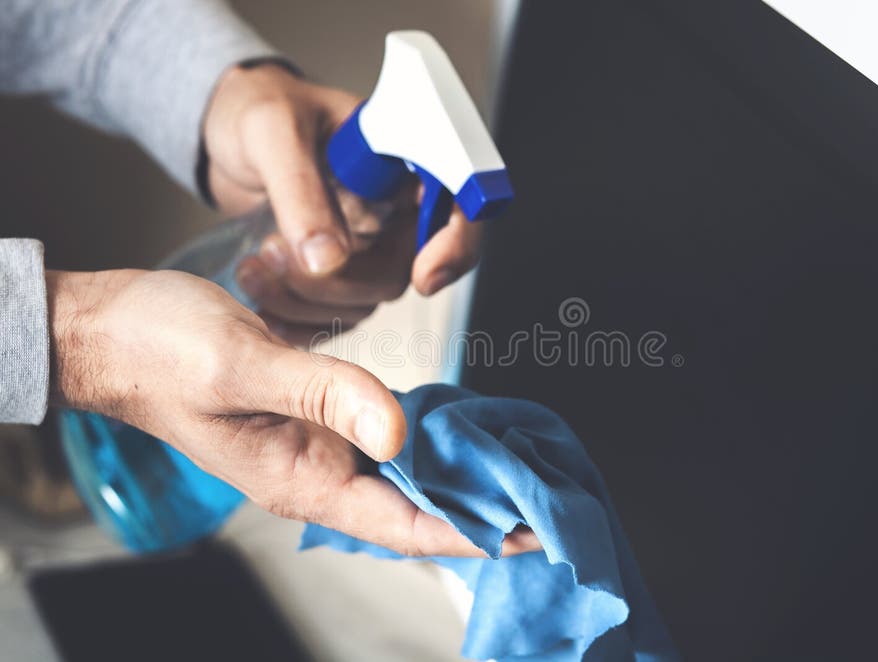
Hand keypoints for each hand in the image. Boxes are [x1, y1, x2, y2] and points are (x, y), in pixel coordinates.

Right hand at [47, 269, 536, 556]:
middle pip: (413, 503)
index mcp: (297, 477)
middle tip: (545, 491)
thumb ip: (322, 394)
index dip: (468, 530)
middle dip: (476, 504)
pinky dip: (425, 427)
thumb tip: (400, 428)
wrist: (110, 330)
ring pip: (402, 468)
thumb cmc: (158, 350)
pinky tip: (461, 416)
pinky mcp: (314, 411)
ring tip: (521, 461)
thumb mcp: (240, 365)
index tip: (528, 531)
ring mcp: (315, 442)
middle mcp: (313, 469)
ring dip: (456, 466)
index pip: (401, 522)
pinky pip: (383, 428)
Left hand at [202, 64, 481, 339]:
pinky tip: (259, 292)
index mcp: (404, 160)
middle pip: (403, 271)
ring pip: (364, 302)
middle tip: (276, 252)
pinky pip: (332, 318)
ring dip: (305, 300)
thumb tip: (328, 260)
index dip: (457, 247)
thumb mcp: (273, 133)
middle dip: (340, 280)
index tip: (424, 278)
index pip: (460, 208)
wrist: (223, 135)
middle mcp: (395, 210)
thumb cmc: (258, 109)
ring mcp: (368, 248)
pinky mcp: (336, 278)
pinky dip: (294, 319)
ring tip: (254, 263)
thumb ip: (300, 190)